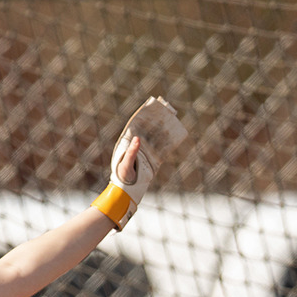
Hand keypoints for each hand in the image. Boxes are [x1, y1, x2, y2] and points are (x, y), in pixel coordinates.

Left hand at [93, 96, 181, 229]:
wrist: (127, 190)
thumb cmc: (122, 176)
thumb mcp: (125, 164)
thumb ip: (132, 152)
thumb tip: (138, 138)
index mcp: (128, 143)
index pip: (136, 126)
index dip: (143, 116)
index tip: (150, 106)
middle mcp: (138, 146)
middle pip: (148, 130)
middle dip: (156, 121)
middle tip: (165, 110)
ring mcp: (146, 152)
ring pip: (156, 138)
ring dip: (163, 130)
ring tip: (171, 121)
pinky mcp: (153, 160)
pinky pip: (162, 150)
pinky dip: (168, 143)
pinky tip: (174, 136)